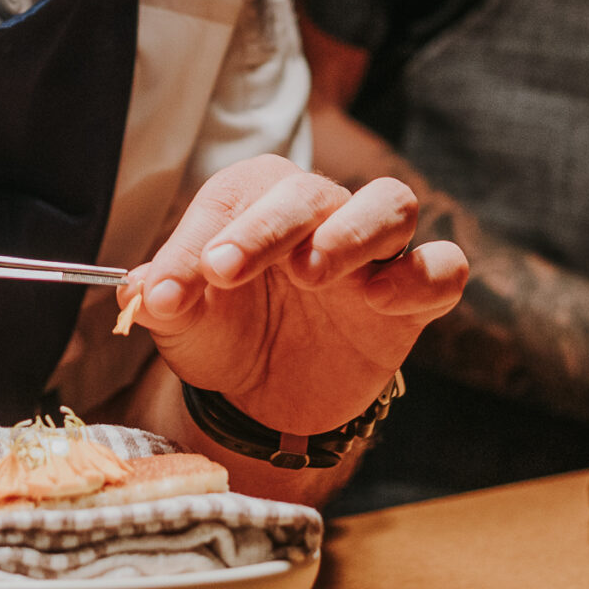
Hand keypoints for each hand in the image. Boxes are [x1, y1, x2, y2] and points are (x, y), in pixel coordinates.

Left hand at [118, 154, 467, 434]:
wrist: (267, 396)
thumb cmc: (225, 332)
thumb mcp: (183, 322)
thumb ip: (164, 298)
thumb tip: (145, 293)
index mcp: (256, 199)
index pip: (235, 196)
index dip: (199, 239)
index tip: (169, 289)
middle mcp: (320, 211)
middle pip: (310, 191)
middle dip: (265, 228)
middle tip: (224, 270)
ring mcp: (373, 252)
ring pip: (390, 203)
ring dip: (351, 232)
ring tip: (311, 272)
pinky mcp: (412, 298)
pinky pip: (442, 267)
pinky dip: (420, 274)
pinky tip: (378, 299)